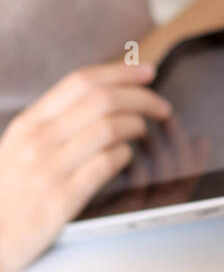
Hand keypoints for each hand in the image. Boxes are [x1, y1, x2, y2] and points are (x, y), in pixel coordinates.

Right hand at [0, 62, 170, 271]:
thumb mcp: (19, 147)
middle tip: (161, 106)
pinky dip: (125, 156)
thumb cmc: (10, 192)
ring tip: (144, 132)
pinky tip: (127, 158)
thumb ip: (54, 122)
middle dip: (140, 97)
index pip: (80, 81)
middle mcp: (37, 141)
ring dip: (136, 125)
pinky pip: (105, 165)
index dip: (121, 72)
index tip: (148, 71)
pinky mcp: (60, 200)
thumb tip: (102, 97)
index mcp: (29, 123)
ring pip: (107, 129)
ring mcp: (48, 170)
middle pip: (101, 100)